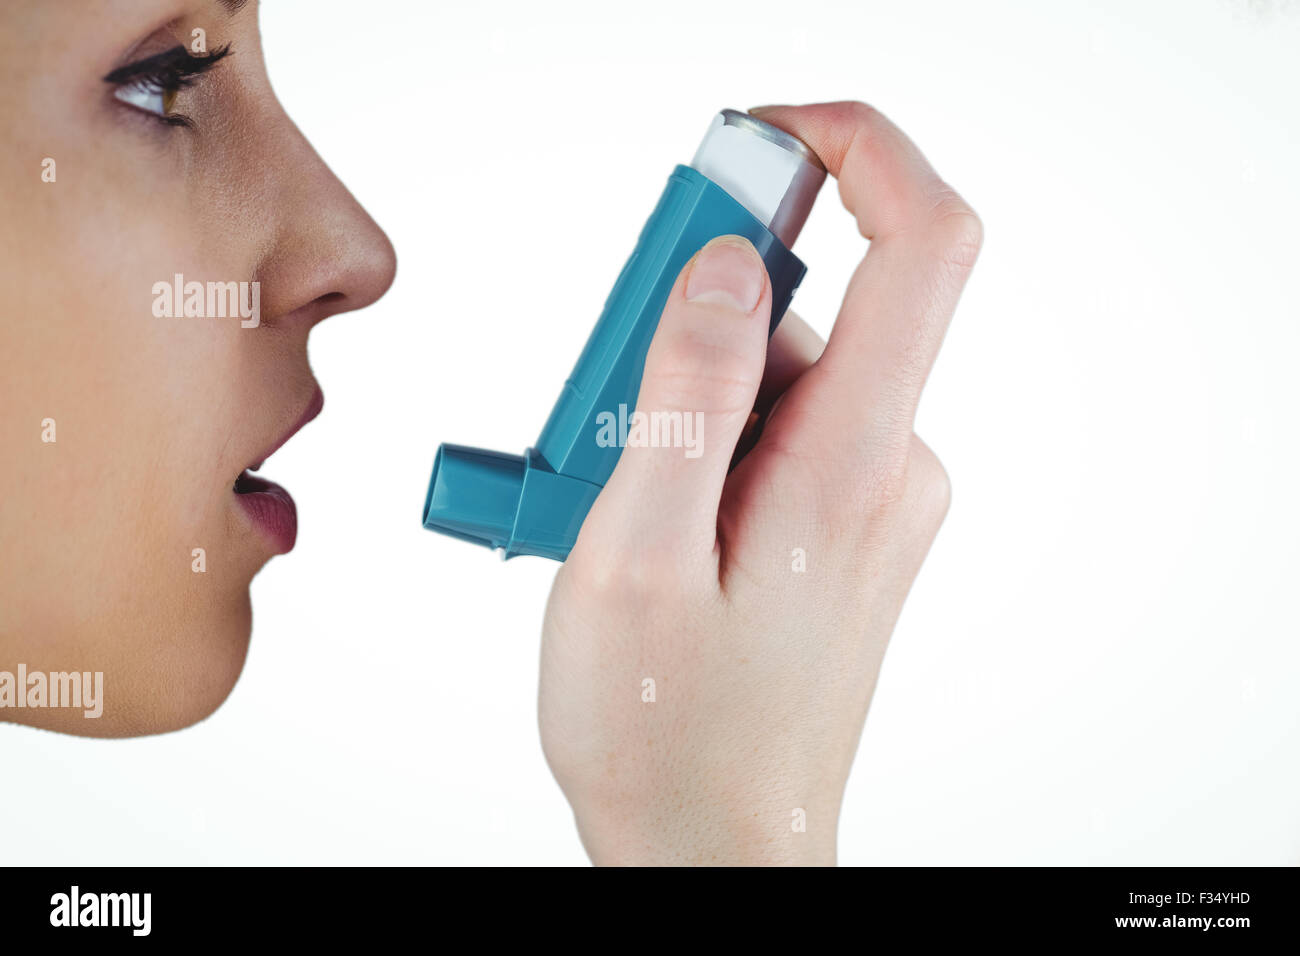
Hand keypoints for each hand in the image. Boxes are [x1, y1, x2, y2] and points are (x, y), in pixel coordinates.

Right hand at [539, 102, 981, 864]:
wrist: (716, 848)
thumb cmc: (668, 735)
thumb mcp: (638, 557)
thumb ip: (687, 397)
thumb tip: (730, 269)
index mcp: (850, 463)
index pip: (922, 245)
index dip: (858, 154)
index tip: (758, 144)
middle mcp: (882, 465)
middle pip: (804, 311)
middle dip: (681, 328)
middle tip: (595, 417)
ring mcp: (862, 495)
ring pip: (768, 376)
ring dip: (669, 406)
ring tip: (605, 511)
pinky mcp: (834, 520)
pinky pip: (767, 430)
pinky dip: (691, 447)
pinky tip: (640, 526)